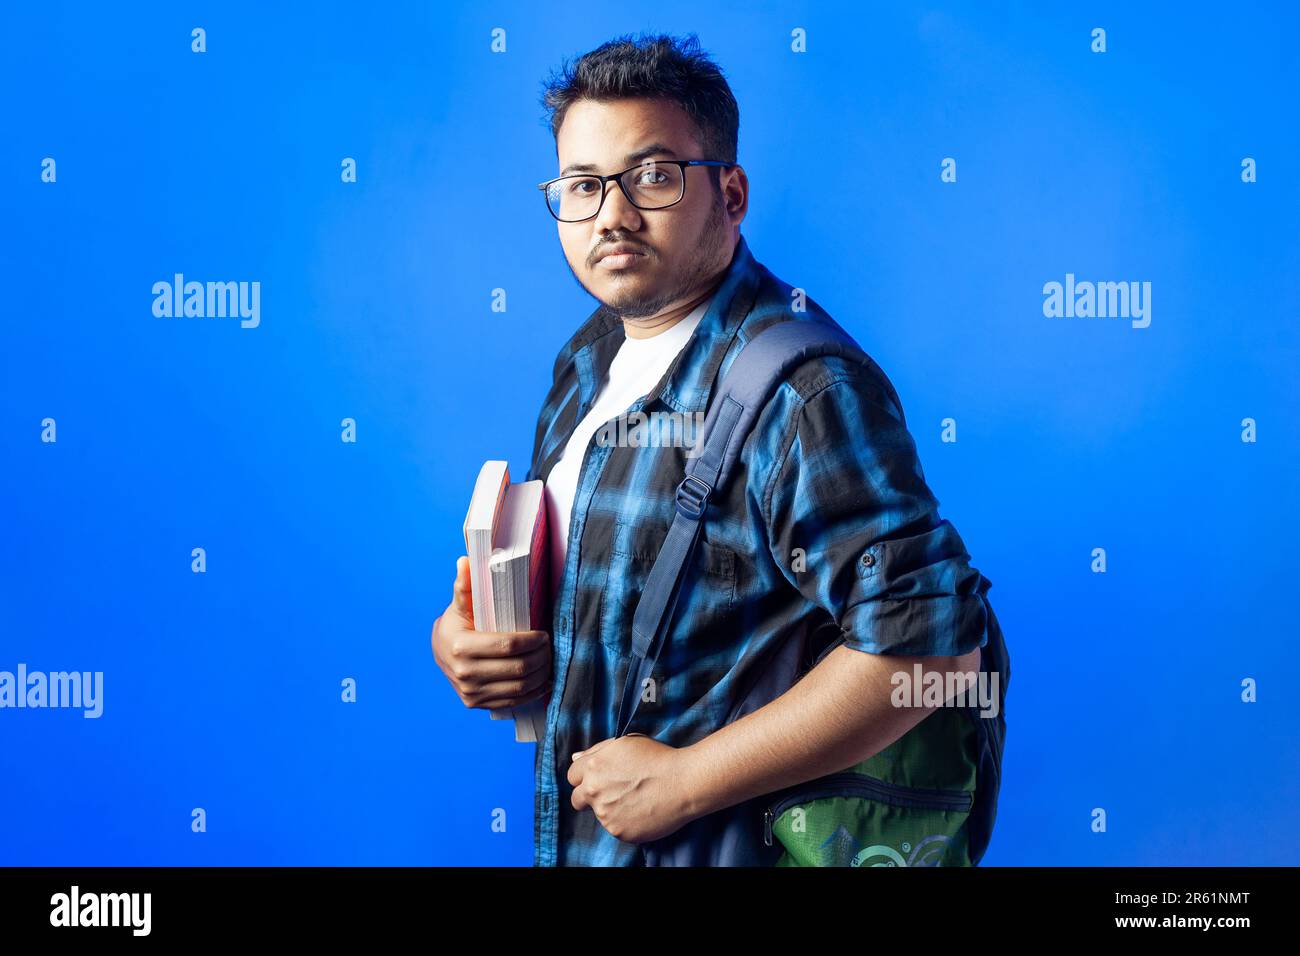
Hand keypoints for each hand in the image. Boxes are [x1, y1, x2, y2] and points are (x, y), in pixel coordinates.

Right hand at [431, 555, 551, 711]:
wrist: (440, 652)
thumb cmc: (457, 624)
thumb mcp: (461, 604)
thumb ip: (465, 585)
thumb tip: (466, 561)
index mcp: (461, 647)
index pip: (507, 646)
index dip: (531, 641)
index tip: (543, 635)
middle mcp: (465, 673)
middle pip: (517, 669)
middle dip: (541, 658)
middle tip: (550, 646)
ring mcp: (471, 692)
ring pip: (518, 688)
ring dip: (541, 675)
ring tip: (549, 661)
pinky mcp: (476, 704)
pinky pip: (512, 701)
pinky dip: (533, 692)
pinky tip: (543, 680)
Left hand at [567, 734, 698, 843]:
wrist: (682, 782)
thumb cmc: (657, 758)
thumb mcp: (625, 742)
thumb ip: (596, 750)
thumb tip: (576, 758)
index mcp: (593, 767)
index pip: (572, 776)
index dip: (586, 776)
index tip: (599, 778)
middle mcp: (594, 791)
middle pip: (576, 799)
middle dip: (589, 796)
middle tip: (611, 793)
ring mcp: (605, 814)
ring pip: (599, 814)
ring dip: (610, 808)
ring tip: (635, 799)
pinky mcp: (619, 832)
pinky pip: (615, 827)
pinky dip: (625, 821)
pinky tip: (642, 810)